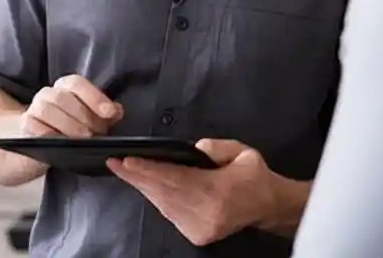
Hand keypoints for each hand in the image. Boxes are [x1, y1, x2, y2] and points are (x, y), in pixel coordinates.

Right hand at [21, 74, 123, 138]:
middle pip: (64, 98)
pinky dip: (49, 133)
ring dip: (68, 125)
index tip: (109, 113)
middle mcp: (49, 93)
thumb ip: (105, 114)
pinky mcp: (26, 124)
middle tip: (97, 133)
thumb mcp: (92, 120)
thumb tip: (116, 110)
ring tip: (83, 139)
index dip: (94, 97)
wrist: (42, 145)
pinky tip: (62, 143)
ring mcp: (35, 107)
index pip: (78, 84)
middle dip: (84, 116)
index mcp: (66, 87)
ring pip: (48, 109)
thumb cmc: (71, 129)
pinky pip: (34, 126)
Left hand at [107, 139, 302, 245]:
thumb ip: (217, 147)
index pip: (174, 178)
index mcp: (218, 192)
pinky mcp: (196, 235)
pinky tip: (145, 185)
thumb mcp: (241, 152)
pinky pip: (168, 213)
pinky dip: (156, 198)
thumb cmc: (253, 176)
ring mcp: (199, 228)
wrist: (268, 206)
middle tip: (114, 162)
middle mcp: (206, 214)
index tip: (126, 161)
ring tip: (126, 170)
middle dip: (136, 176)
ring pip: (162, 204)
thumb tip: (193, 148)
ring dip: (143, 187)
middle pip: (162, 192)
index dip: (148, 169)